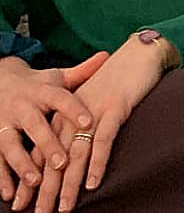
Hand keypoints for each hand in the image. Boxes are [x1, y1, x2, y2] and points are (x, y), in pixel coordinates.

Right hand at [0, 52, 105, 204]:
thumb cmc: (38, 85)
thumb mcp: (57, 77)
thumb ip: (82, 72)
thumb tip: (107, 55)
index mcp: (41, 92)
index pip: (61, 99)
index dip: (74, 109)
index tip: (89, 122)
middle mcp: (22, 108)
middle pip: (35, 126)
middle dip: (48, 144)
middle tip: (62, 162)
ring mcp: (5, 124)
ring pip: (11, 145)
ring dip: (23, 164)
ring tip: (36, 181)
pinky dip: (2, 178)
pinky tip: (11, 193)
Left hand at [17, 38, 162, 212]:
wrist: (139, 53)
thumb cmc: (118, 79)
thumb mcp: (93, 103)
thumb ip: (81, 124)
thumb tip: (75, 153)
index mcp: (65, 115)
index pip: (43, 152)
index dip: (34, 179)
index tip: (24, 203)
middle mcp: (74, 116)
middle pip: (56, 158)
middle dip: (45, 189)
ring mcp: (94, 112)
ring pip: (76, 154)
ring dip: (68, 183)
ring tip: (63, 207)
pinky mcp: (116, 108)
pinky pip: (104, 140)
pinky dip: (97, 162)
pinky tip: (93, 182)